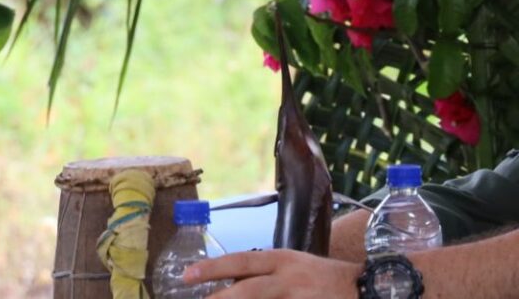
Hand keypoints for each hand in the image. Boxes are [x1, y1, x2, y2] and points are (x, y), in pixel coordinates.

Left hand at [187, 249, 360, 297]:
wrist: (367, 288)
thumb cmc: (320, 276)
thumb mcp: (290, 265)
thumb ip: (261, 273)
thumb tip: (226, 280)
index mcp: (281, 260)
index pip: (241, 261)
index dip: (213, 268)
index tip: (187, 276)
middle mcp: (290, 278)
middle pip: (251, 289)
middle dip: (223, 298)